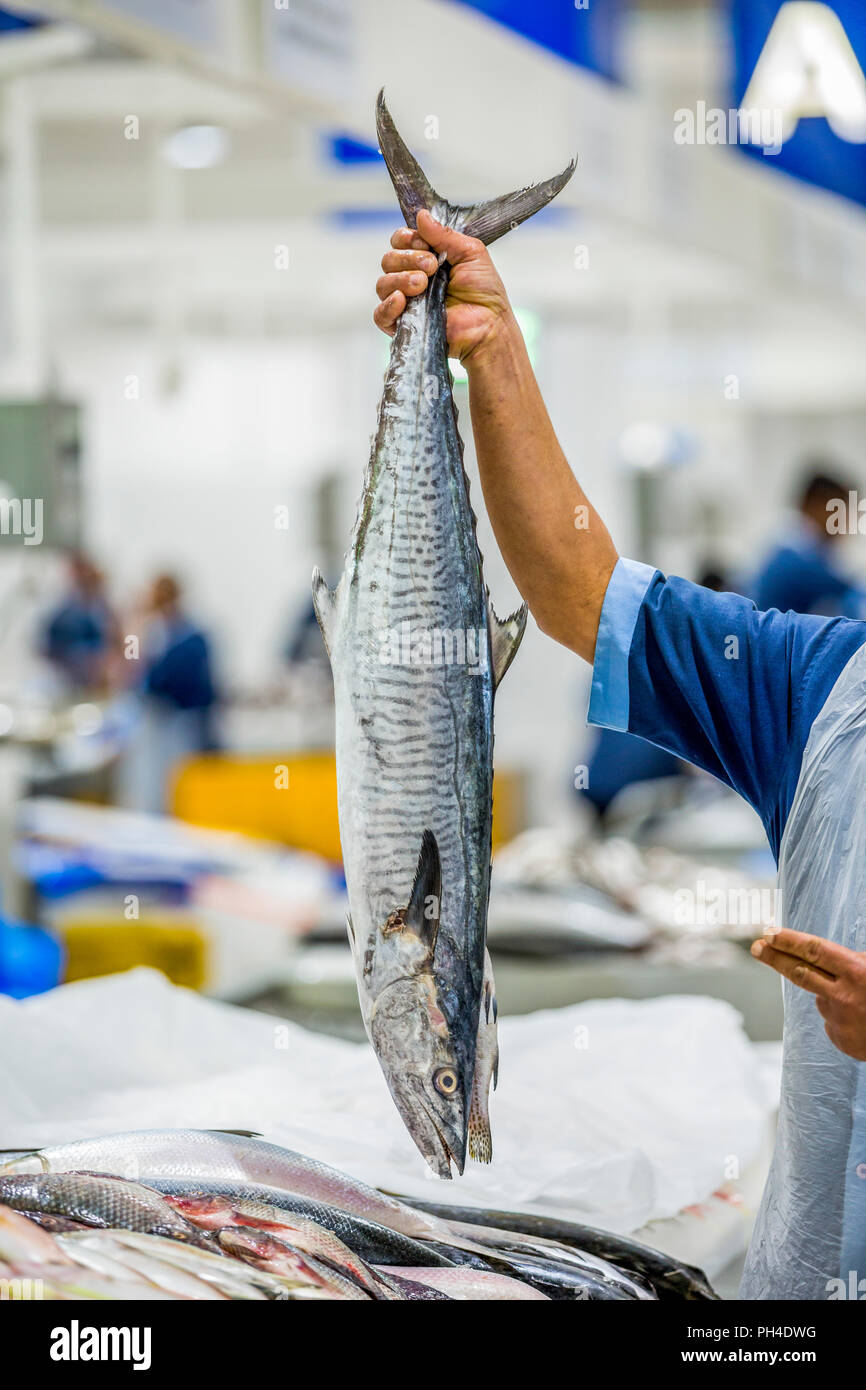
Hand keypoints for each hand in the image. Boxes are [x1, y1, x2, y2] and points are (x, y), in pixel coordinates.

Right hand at [374, 209, 513, 361]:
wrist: (489, 325)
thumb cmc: (484, 292)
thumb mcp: (470, 253)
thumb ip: (444, 234)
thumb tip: (421, 214)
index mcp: (425, 258)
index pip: (399, 241)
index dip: (407, 239)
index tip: (425, 246)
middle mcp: (411, 277)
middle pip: (388, 260)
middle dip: (407, 259)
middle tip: (431, 268)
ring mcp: (406, 302)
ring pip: (383, 284)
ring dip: (401, 279)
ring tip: (423, 285)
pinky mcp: (403, 325)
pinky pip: (380, 314)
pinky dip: (388, 305)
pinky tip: (402, 301)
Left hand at [751, 927, 865, 1060]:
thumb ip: (857, 962)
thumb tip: (825, 955)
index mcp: (857, 973)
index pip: (814, 951)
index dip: (789, 940)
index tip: (768, 932)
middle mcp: (844, 996)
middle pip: (800, 972)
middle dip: (774, 958)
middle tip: (756, 947)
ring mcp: (840, 1020)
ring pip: (822, 998)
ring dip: (832, 994)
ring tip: (861, 1002)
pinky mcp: (841, 1040)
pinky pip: (833, 1021)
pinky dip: (842, 1016)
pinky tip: (863, 1020)